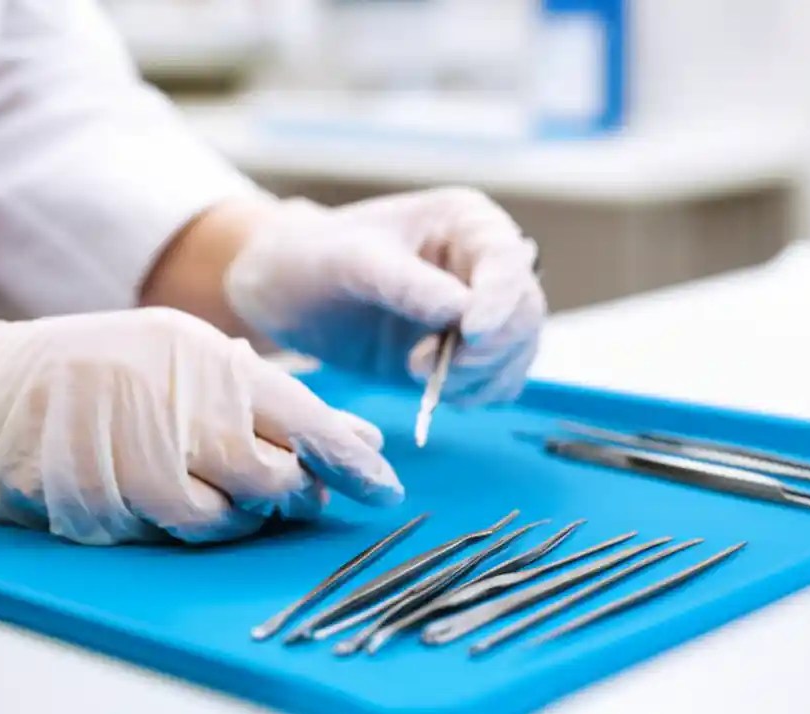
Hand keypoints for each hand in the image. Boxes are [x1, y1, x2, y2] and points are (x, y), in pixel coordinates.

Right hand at [0, 299, 401, 544]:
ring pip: (214, 520)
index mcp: (209, 362)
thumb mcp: (195, 357)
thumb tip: (361, 439)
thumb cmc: (108, 366)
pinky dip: (161, 523)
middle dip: (288, 495)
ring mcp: (131, 457)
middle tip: (290, 494)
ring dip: (227, 518)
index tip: (386, 490)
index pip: (303, 418)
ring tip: (211, 488)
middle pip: (266, 478)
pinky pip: (153, 536)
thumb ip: (278, 401)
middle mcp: (177, 407)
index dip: (349, 462)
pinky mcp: (92, 502)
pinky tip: (145, 491)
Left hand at [224, 188, 545, 405]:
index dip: (499, 301)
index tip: (469, 334)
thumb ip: (407, 284)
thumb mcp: (351, 261)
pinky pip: (497, 383)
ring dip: (479, 377)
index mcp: (466, 224)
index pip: (507, 261)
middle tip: (423, 366)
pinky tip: (434, 391)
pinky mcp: (466, 355)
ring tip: (417, 373)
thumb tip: (463, 313)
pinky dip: (476, 395)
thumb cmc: (313, 257)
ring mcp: (480, 313)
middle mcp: (484, 266)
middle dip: (487, 349)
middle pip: (525, 313)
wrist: (283, 293)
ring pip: (518, 354)